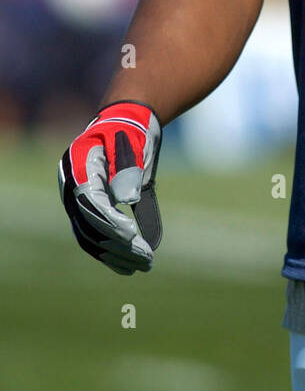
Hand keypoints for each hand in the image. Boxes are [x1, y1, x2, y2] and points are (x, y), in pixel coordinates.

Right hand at [58, 101, 162, 274]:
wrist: (126, 123)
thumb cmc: (132, 130)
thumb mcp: (134, 143)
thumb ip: (129, 167)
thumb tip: (127, 199)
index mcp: (78, 163)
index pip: (89, 200)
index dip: (109, 220)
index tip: (133, 236)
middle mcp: (71, 185)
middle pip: (89, 224)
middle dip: (118, 245)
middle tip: (147, 259)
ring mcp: (76, 200)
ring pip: (90, 237)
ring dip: (116, 254)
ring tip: (144, 265)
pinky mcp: (87, 211)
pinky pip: (94, 237)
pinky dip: (111, 253)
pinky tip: (130, 266)